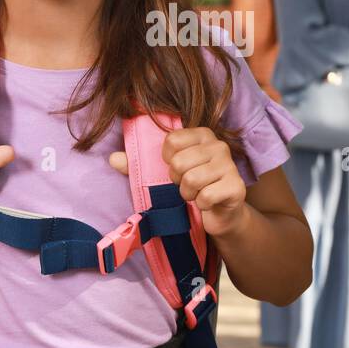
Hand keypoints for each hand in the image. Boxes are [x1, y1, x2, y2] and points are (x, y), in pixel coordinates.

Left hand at [108, 127, 247, 237]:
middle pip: (178, 162)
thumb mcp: (164, 173)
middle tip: (187, 184)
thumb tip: (112, 159)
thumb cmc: (192, 186)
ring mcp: (229, 165)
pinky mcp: (236, 187)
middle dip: (177, 180)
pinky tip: (208, 202)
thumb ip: (137, 164)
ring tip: (196, 193)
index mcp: (202, 134)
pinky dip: (201, 204)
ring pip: (191, 180)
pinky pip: (205, 196)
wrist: (221, 213)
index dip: (167, 160)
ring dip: (188, 193)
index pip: (171, 141)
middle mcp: (218, 145)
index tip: (176, 168)